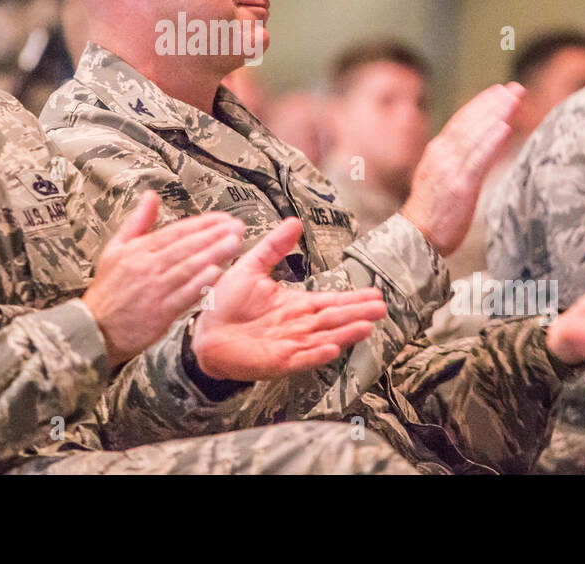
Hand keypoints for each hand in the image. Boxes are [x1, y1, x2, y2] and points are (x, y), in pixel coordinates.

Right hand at [82, 191, 242, 367]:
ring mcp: (154, 290)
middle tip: (237, 226)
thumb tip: (151, 196)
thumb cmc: (108, 289)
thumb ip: (137, 222)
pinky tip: (217, 273)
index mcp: (139, 250)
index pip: (176, 232)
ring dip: (213, 254)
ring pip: (188, 268)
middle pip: (186, 247)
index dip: (202, 224)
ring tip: (234, 243)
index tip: (223, 217)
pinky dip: (200, 284)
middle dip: (214, 235)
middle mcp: (147, 267)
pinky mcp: (159, 313)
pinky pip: (183, 295)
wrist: (95, 328)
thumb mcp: (115, 248)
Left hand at [191, 217, 387, 380]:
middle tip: (381, 308)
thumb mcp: (252, 267)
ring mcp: (289, 345)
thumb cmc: (226, 303)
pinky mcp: (276, 361)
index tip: (376, 293)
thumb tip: (295, 221)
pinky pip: (300, 358)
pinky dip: (316, 354)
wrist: (203, 331)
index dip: (352, 298)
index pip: (329, 301)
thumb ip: (274, 247)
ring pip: (322, 338)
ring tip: (367, 327)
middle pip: (332, 319)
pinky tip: (333, 348)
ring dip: (344, 334)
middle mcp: (297, 326)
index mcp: (295, 305)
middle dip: (357, 314)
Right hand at [398, 82, 523, 254]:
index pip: (461, 121)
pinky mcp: (459, 185)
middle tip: (514, 87)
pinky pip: (478, 159)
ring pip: (474, 135)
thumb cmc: (432, 212)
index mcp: (437, 152)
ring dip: (496, 114)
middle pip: (469, 122)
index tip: (499, 91)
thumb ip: (460, 161)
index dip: (481, 104)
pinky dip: (490, 141)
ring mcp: (450, 169)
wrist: (415, 237)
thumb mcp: (443, 179)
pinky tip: (504, 128)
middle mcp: (442, 155)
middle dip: (493, 103)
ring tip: (513, 100)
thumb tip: (482, 148)